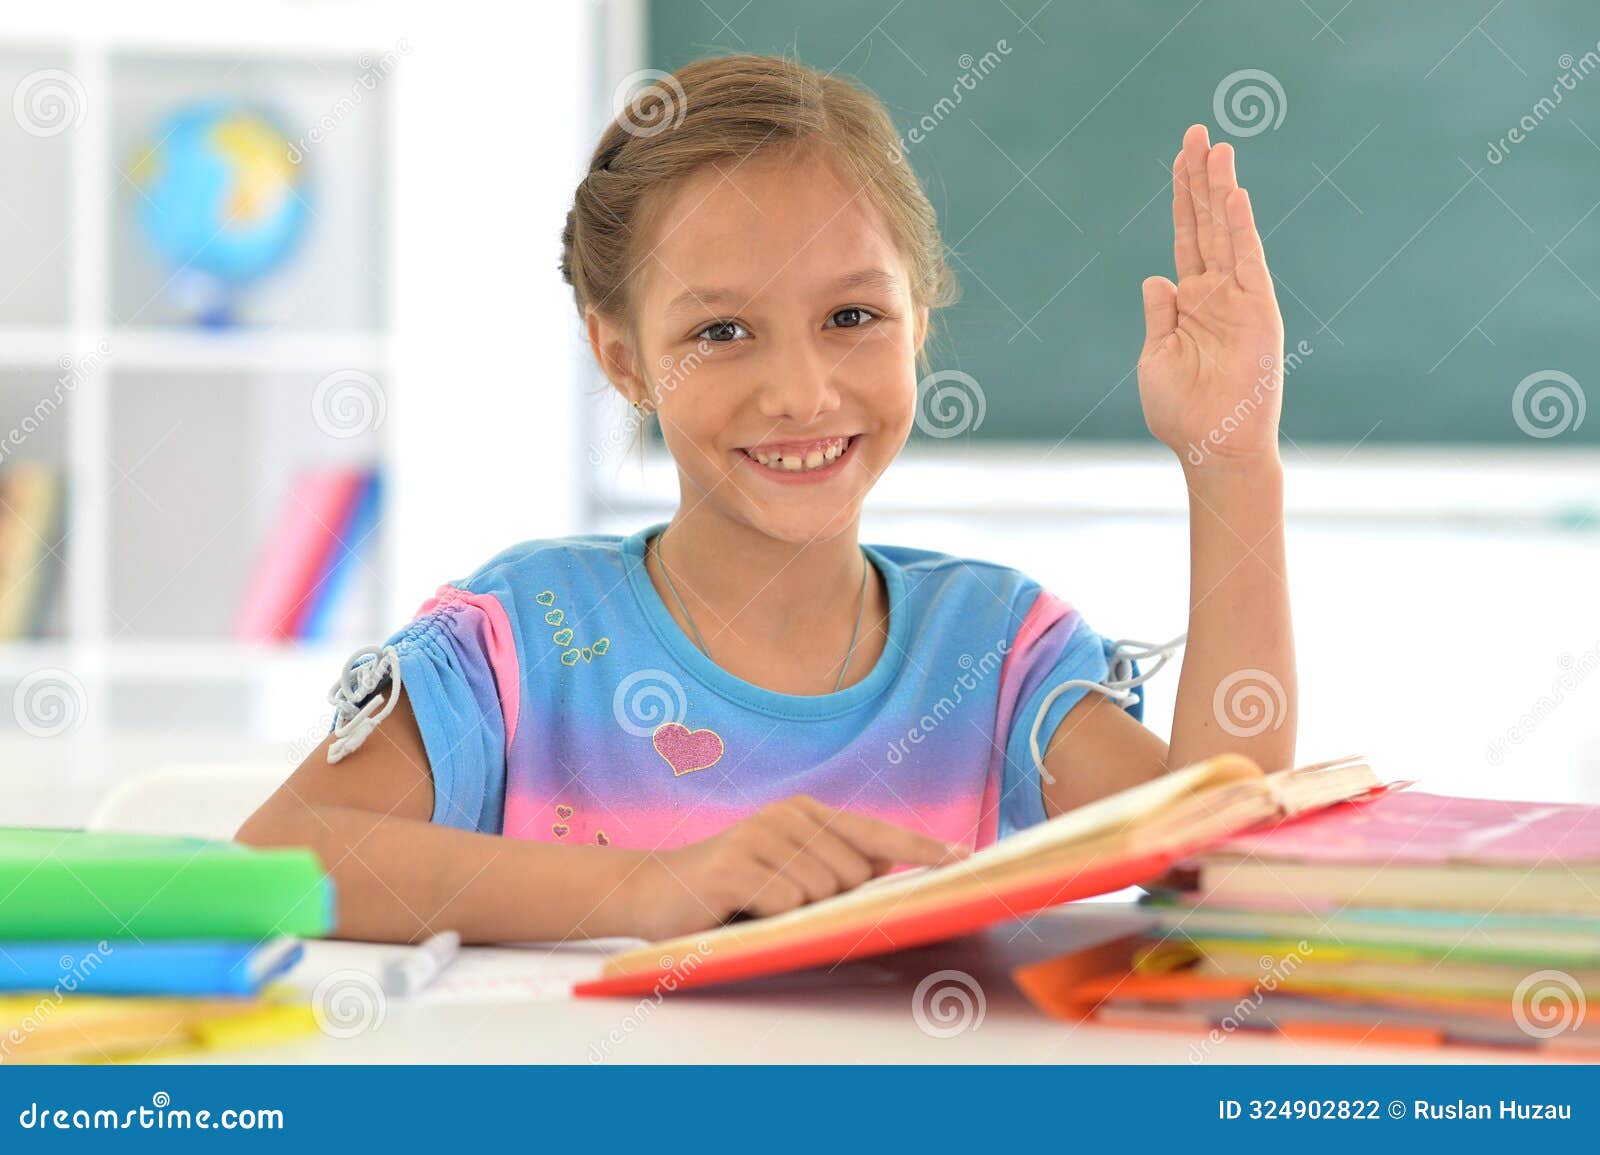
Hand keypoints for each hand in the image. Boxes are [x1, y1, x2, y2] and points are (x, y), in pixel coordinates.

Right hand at [621, 795, 966, 939]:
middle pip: (852, 874)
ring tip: (758, 909)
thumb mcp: (786, 870)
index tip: (964, 860)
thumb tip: (888, 882)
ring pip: (821, 893)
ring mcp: (758, 836)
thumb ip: (833, 868)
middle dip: (832, 902)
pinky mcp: (733, 867)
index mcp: (805, 812)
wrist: (651, 891)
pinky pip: (785, 904)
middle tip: (784, 905)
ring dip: (796, 914)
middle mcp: (786, 814)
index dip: (921, 848)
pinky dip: (770, 920)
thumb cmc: (730, 889)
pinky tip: (741, 911)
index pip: (875, 831)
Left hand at [1138, 124, 1284, 469]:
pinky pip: (1249, 262)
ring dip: (1222, 190)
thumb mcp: (1156, 356)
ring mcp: (1240, 300)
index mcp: (1190, 302)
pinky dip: (1242, 228)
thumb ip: (1159, 314)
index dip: (1183, 198)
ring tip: (1216, 146)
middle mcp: (1218, 293)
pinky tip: (1234, 195)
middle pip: (1207, 223)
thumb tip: (1156, 277)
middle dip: (1201, 178)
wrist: (1212, 448)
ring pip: (1229, 232)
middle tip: (1197, 131)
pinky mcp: (1259, 313)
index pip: (1186, 238)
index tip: (1181, 157)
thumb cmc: (1182, 412)